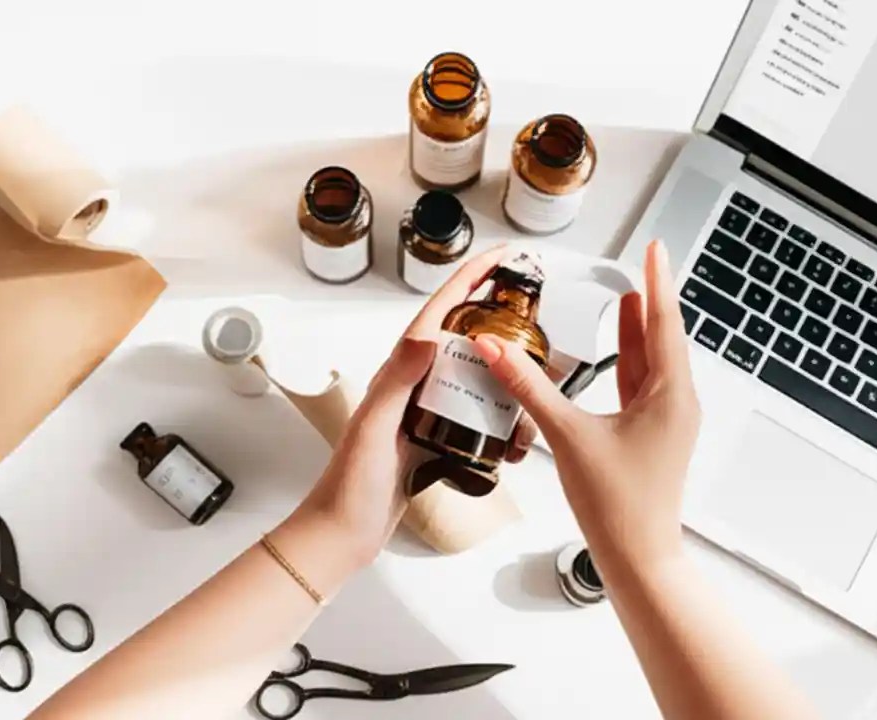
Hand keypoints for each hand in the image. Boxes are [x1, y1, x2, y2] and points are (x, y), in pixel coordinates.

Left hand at [292, 246, 537, 567]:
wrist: (342, 534)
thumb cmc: (348, 487)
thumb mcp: (372, 429)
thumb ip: (396, 383)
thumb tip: (427, 337)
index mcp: (396, 374)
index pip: (437, 314)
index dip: (468, 281)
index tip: (498, 258)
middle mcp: (411, 387)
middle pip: (463, 339)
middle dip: (497, 322)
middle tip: (533, 315)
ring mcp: (424, 414)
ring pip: (474, 379)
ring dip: (505, 376)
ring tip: (535, 377)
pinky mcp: (434, 440)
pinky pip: (474, 418)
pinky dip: (498, 420)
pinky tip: (515, 431)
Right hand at [475, 240, 699, 565]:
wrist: (638, 559)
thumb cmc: (617, 505)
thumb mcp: (566, 436)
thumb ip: (528, 388)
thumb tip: (496, 350)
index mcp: (670, 395)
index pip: (664, 322)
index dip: (658, 281)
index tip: (657, 248)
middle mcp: (676, 403)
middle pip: (662, 337)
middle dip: (648, 300)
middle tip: (642, 265)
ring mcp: (667, 422)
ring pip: (653, 363)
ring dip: (638, 330)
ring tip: (629, 298)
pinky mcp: (652, 438)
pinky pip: (643, 386)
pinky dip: (630, 362)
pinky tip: (619, 354)